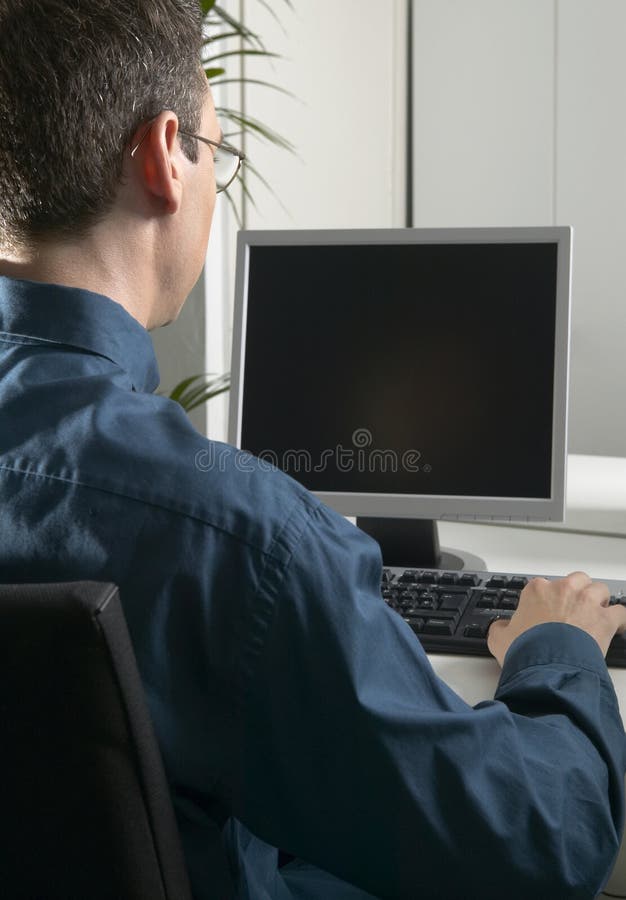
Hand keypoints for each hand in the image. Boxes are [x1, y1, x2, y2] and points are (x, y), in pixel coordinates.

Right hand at [487, 571, 625, 666]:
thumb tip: (501, 627)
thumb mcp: (499, 638)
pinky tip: (616, 627)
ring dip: (599, 602)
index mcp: (537, 590)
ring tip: (594, 616)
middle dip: (577, 593)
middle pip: (577, 581)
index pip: (544, 586)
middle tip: (573, 610)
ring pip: (600, 591)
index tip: (548, 611)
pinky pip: (620, 612)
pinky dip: (618, 620)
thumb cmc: (526, 650)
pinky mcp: (605, 619)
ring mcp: (586, 603)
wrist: (546, 667)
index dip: (548, 599)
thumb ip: (500, 627)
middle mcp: (563, 590)